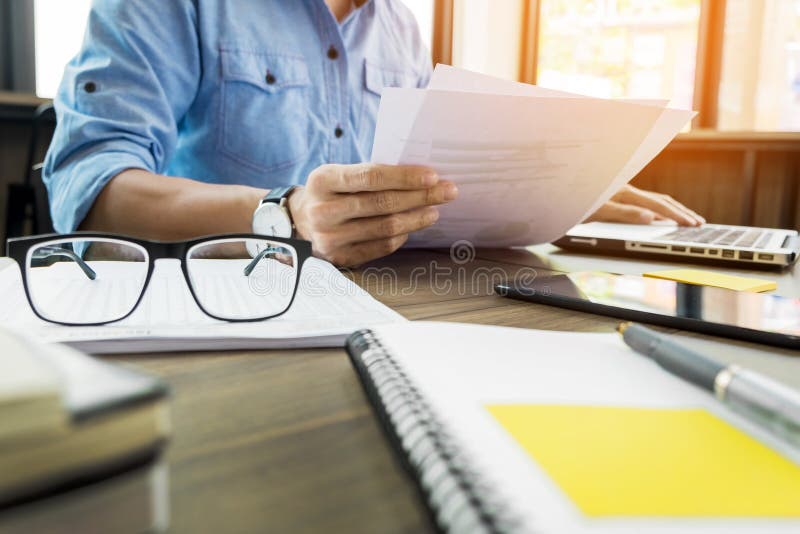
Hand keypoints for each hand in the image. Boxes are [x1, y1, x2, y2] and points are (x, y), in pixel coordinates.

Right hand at [288, 163, 457, 265]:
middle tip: (447, 191)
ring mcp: (330, 238)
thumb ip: (370, 174)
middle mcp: (324, 211)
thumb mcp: (339, 173)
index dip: (404, 177)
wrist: (299, 221)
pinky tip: (413, 226)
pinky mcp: (339, 258)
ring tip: (434, 209)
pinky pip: (380, 247)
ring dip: (416, 218)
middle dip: (420, 196)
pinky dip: (401, 236)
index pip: (371, 177)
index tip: (432, 176)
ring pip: (385, 227)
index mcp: (323, 181)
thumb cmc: (330, 191)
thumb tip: (419, 177)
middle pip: (382, 204)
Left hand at [587, 185, 704, 225]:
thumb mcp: (599, 211)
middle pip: (661, 200)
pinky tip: (660, 214)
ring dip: (671, 209)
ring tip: (685, 217)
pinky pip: (644, 202)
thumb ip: (625, 213)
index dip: (677, 215)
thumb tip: (651, 217)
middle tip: (699, 222)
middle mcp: (626, 190)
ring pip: (654, 200)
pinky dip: (658, 209)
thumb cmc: (576, 202)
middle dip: (681, 211)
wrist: (557, 191)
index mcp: (625, 193)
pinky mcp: (617, 196)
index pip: (658, 205)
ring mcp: (622, 192)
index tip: (692, 224)